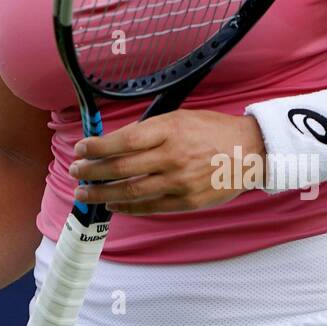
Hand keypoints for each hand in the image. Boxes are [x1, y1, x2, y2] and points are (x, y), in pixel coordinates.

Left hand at [67, 110, 265, 214]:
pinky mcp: (187, 202)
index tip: (80, 149)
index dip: (97, 147)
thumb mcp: (180, 118)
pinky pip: (150, 207)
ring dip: (103, 193)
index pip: (123, 141)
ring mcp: (180, 182)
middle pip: (122, 168)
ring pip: (131, 191)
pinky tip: (112, 204)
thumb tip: (116, 142)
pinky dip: (128, 207)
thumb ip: (149, 131)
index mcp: (169, 130)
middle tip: (75, 172)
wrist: (251, 151)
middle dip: (92, 171)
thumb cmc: (213, 130)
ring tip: (84, 193)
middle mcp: (172, 157)